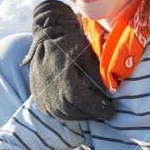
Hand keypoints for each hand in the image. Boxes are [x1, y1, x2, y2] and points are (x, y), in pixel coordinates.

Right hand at [27, 0, 113, 121]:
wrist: (46, 34)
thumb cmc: (70, 42)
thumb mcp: (87, 56)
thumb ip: (98, 76)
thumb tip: (111, 93)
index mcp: (63, 79)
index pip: (83, 102)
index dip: (98, 109)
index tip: (111, 112)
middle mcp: (50, 90)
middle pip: (74, 111)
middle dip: (91, 113)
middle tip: (104, 112)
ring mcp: (41, 95)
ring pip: (64, 114)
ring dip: (80, 115)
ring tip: (93, 111)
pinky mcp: (37, 97)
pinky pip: (54, 112)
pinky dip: (68, 113)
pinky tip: (78, 108)